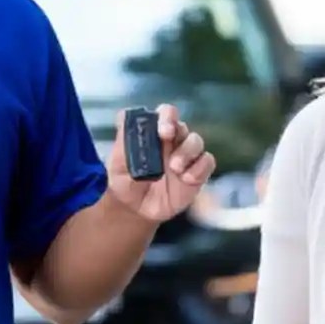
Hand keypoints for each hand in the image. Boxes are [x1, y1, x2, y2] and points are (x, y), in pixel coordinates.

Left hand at [106, 104, 215, 222]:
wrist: (136, 209)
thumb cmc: (125, 182)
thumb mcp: (117, 163)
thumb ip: (123, 140)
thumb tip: (124, 116)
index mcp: (155, 132)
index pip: (166, 114)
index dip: (167, 117)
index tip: (163, 130)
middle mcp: (173, 141)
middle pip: (183, 126)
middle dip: (177, 132)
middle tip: (168, 140)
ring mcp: (187, 156)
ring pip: (197, 142)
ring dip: (187, 152)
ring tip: (175, 168)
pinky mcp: (197, 173)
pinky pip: (207, 162)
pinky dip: (199, 168)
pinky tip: (187, 179)